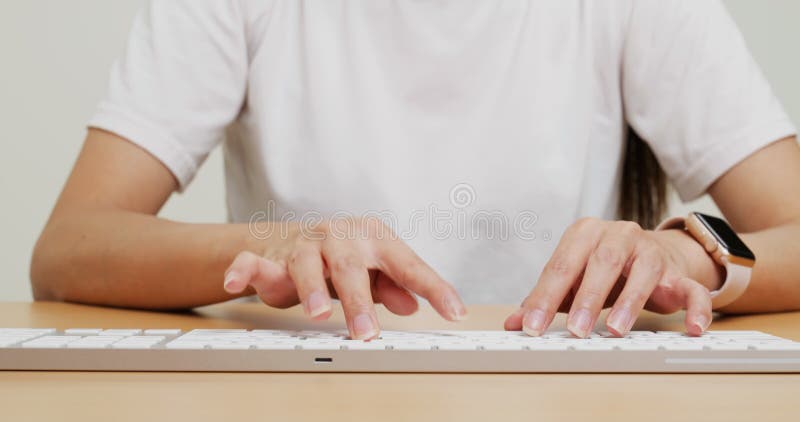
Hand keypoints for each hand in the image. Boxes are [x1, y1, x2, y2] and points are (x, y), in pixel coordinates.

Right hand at [222, 218, 466, 339]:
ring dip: (311, 288)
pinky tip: (236, 284)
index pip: (408, 265)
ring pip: (306, 263)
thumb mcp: (374, 270)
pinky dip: (243, 271)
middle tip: (367, 332)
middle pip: (352, 267)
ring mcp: (303, 245)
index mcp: (374, 239)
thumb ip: (393, 286)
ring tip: (318, 312)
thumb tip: (413, 304)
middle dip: (359, 300)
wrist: (293, 236)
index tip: (455, 312)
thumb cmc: (344, 257)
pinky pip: (253, 261)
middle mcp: (340, 238)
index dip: (433, 289)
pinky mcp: (270, 256)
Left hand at [504, 218, 717, 337]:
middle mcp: (619, 235)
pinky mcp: (679, 273)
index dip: (545, 297)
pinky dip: (694, 307)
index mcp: (585, 234)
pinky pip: (691, 288)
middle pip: (601, 263)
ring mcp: (651, 251)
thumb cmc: (605, 269)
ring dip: (629, 302)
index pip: (561, 266)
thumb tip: (513, 323)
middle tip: (574, 330)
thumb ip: (544, 299)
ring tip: (615, 330)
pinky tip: (692, 328)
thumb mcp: (572, 280)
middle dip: (586, 298)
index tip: (532, 326)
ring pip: (642, 272)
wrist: (654, 255)